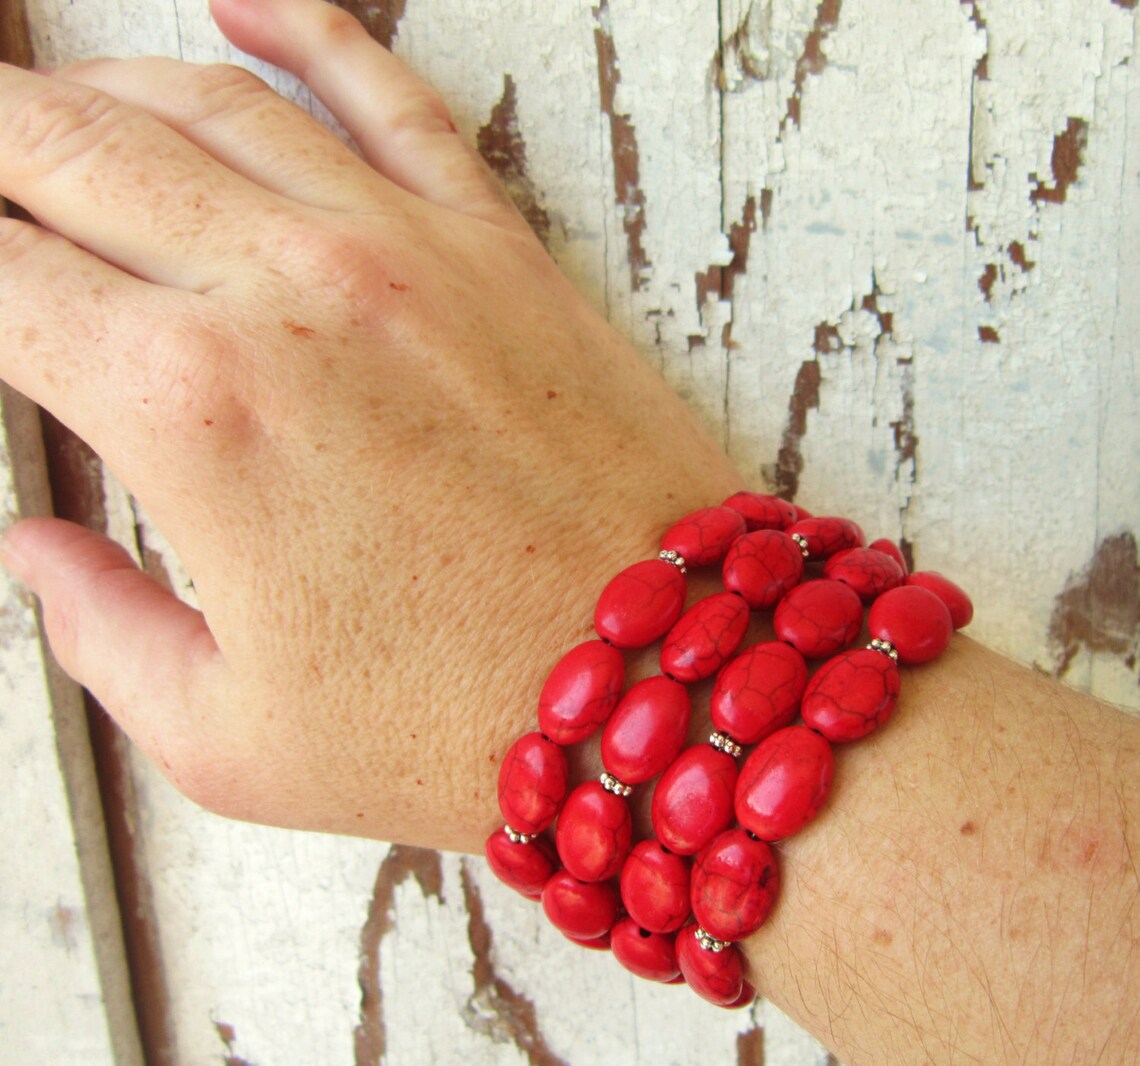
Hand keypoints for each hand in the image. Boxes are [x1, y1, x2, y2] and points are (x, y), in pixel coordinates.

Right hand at [0, 0, 739, 848]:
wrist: (659, 681)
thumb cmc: (462, 719)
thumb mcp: (230, 733)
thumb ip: (99, 632)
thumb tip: (41, 556)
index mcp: (191, 412)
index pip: (1, 275)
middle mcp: (288, 295)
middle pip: (77, 148)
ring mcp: (403, 251)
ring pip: (212, 102)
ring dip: (106, 86)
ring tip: (57, 102)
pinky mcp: (498, 248)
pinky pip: (387, 94)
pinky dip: (305, 28)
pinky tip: (243, 5)